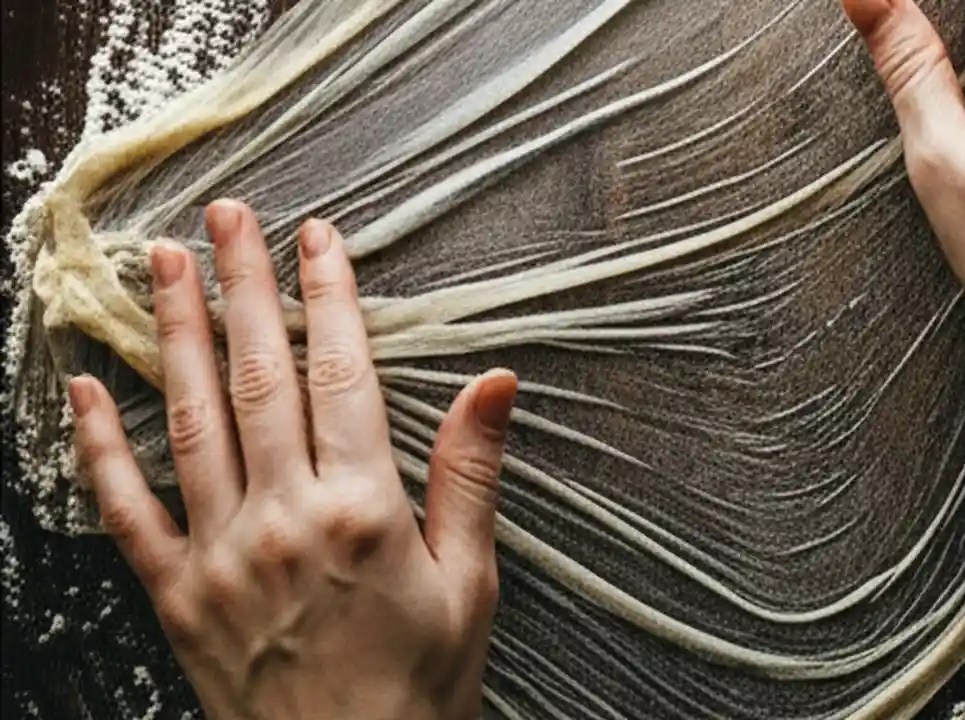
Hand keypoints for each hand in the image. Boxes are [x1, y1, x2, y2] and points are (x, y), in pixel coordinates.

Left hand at [68, 200, 516, 719]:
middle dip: (243, 286)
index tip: (317, 238)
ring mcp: (221, 556)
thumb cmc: (420, 686)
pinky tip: (82, 389)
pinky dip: (97, 447)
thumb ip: (470, 476)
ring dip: (175, 335)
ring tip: (161, 264)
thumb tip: (495, 384)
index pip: (343, 374)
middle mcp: (284, 519)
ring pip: (191, 421)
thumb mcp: (469, 582)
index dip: (330, 296)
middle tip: (226, 217)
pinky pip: (125, 511)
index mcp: (363, 511)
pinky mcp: (177, 596)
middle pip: (260, 377)